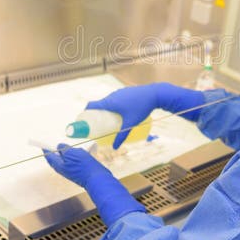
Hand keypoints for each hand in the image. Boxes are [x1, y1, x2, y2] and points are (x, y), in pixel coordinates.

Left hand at [44, 143, 144, 226]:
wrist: (96, 178)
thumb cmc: (83, 166)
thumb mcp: (73, 153)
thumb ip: (64, 149)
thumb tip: (59, 146)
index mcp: (59, 165)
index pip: (49, 157)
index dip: (46, 150)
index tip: (43, 144)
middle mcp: (63, 169)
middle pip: (56, 159)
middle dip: (55, 152)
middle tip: (55, 143)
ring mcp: (71, 171)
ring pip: (65, 160)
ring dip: (64, 153)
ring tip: (67, 146)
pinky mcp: (78, 171)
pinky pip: (72, 162)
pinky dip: (72, 156)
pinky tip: (77, 152)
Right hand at [86, 83, 205, 148]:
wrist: (155, 94)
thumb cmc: (141, 108)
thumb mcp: (131, 123)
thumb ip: (122, 135)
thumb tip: (115, 147)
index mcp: (109, 102)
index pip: (91, 105)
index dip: (85, 113)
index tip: (84, 122)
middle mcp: (112, 96)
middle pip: (98, 105)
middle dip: (95, 114)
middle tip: (96, 125)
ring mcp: (119, 93)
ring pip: (107, 102)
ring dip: (105, 110)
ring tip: (108, 121)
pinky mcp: (125, 92)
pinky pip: (115, 99)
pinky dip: (113, 106)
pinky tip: (119, 114)